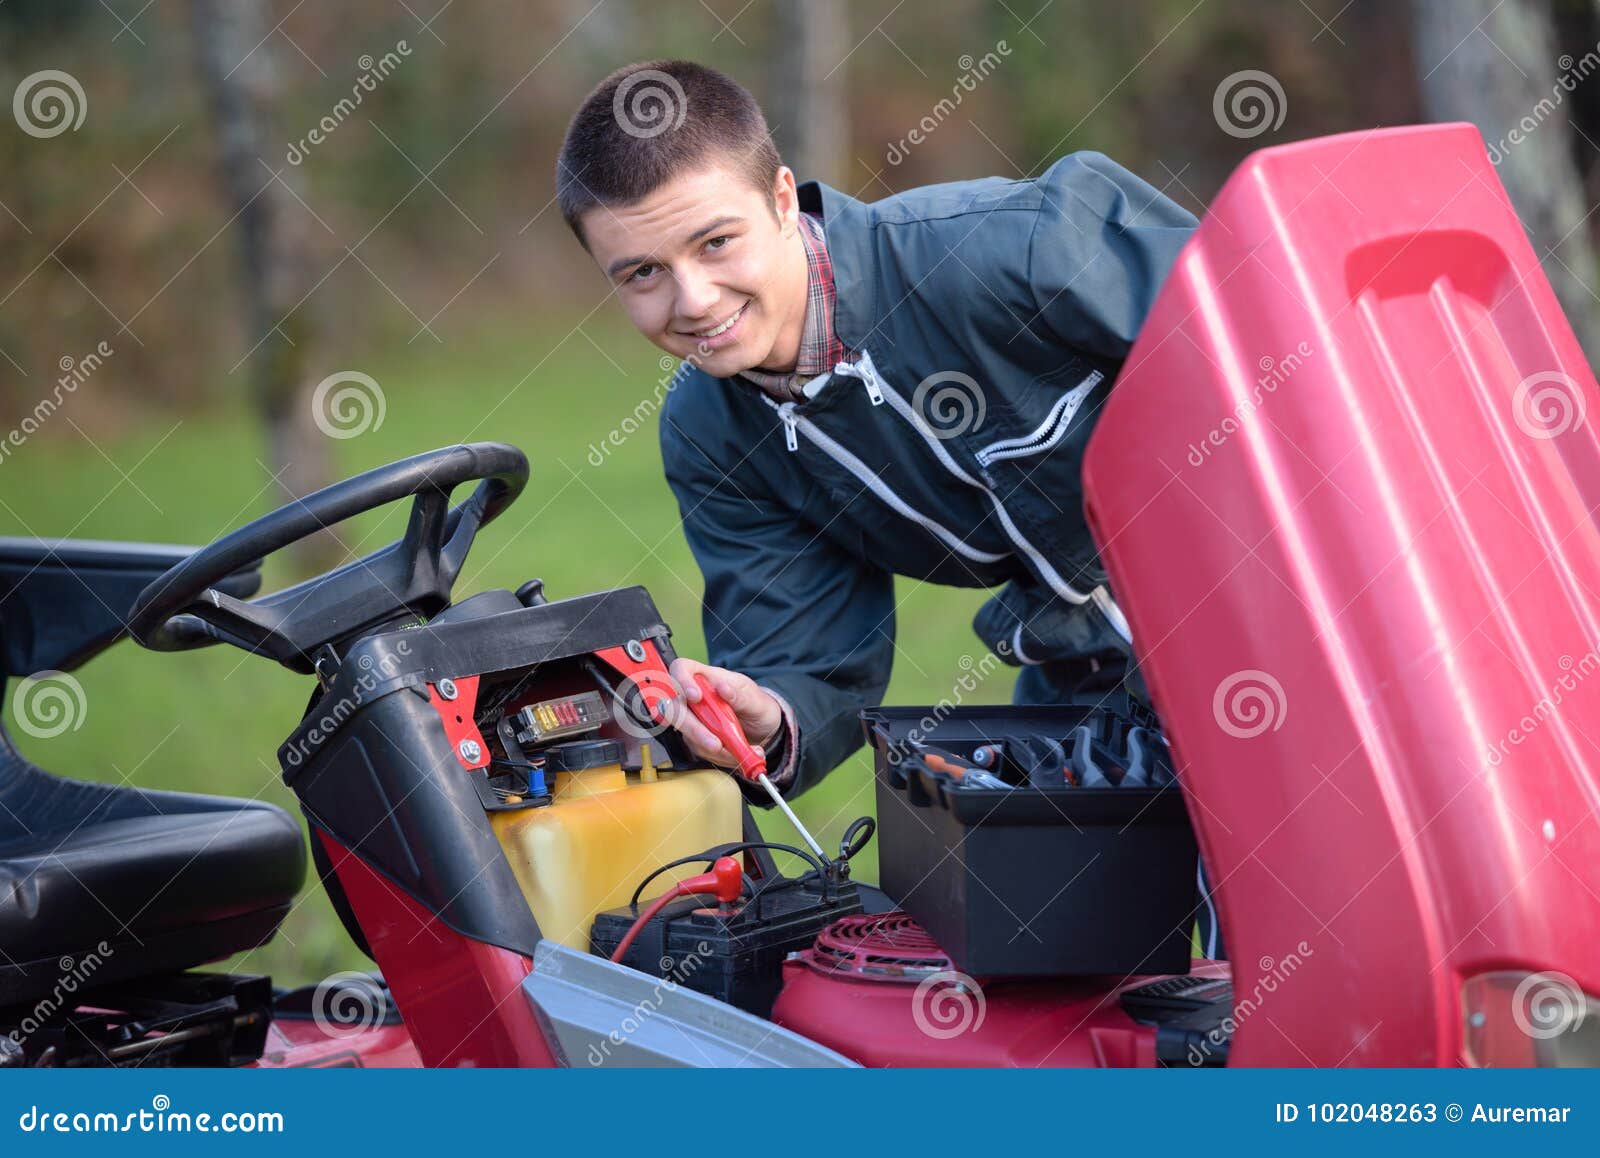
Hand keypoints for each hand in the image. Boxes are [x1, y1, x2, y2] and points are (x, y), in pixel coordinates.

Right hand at [664, 658, 782, 770]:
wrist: (764, 731)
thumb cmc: (758, 707)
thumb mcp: (756, 700)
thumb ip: (740, 695)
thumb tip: (723, 688)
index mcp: (708, 678)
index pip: (681, 668)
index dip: (681, 680)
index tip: (696, 697)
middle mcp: (695, 697)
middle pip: (675, 707)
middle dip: (694, 729)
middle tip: (716, 743)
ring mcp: (694, 718)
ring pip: (686, 733)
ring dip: (711, 747)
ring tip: (738, 750)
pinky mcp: (696, 737)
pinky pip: (698, 748)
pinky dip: (718, 756)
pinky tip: (734, 753)